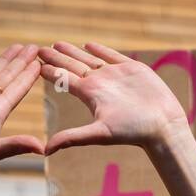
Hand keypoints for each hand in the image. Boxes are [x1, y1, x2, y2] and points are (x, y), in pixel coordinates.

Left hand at [37, 41, 190, 153]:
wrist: (163, 126)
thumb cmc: (133, 132)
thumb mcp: (99, 134)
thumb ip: (72, 138)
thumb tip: (45, 151)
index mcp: (89, 94)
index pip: (63, 79)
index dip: (47, 70)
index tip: (32, 62)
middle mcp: (100, 84)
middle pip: (72, 66)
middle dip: (55, 57)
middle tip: (37, 49)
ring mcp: (116, 76)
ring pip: (89, 59)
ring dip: (73, 51)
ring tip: (57, 44)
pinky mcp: (132, 69)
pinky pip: (112, 56)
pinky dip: (100, 50)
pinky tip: (89, 44)